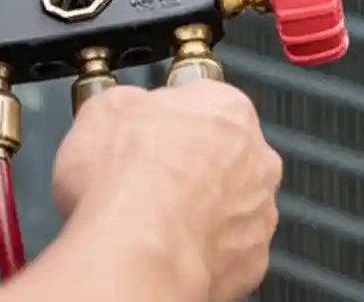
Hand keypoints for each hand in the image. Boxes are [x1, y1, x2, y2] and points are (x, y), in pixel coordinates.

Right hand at [51, 82, 281, 301]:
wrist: (136, 251)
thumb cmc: (126, 181)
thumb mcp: (104, 109)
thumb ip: (130, 103)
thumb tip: (125, 109)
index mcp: (228, 108)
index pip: (204, 102)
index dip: (168, 119)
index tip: (147, 132)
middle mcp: (256, 158)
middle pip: (225, 154)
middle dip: (192, 165)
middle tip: (147, 179)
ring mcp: (259, 212)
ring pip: (230, 205)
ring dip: (201, 210)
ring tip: (154, 221)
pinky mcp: (252, 261)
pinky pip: (228, 251)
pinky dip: (202, 251)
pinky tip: (168, 250)